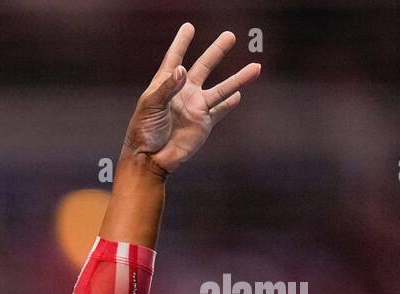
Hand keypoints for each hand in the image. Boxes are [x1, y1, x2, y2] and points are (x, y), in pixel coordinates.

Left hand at [121, 23, 260, 176]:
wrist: (151, 159)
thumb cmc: (143, 131)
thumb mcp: (150, 106)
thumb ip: (167, 87)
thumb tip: (182, 69)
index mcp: (166, 85)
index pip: (174, 59)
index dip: (181, 43)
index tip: (189, 27)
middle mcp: (183, 93)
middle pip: (204, 67)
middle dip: (216, 51)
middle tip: (230, 35)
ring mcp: (195, 107)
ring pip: (222, 89)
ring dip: (238, 79)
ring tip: (256, 67)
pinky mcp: (203, 123)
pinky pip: (220, 111)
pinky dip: (230, 104)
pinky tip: (239, 95)